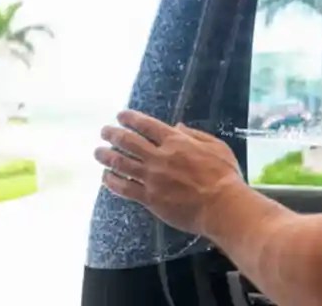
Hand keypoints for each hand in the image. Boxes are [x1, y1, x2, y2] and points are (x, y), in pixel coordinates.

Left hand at [95, 110, 245, 236]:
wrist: (222, 206)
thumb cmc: (224, 176)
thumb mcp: (216, 146)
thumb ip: (195, 135)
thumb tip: (177, 127)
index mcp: (177, 142)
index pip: (147, 125)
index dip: (131, 118)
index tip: (121, 115)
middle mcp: (160, 157)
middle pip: (128, 141)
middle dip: (113, 134)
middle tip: (104, 131)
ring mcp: (152, 178)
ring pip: (121, 163)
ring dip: (106, 156)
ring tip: (98, 152)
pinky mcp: (149, 198)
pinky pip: (124, 188)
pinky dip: (112, 181)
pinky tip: (106, 177)